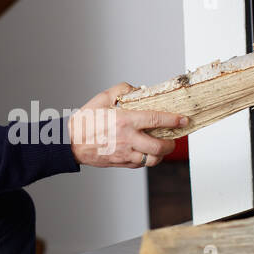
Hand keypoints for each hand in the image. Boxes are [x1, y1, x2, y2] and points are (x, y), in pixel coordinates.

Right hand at [69, 83, 187, 167]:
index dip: (173, 120)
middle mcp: (127, 138)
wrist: (70, 144)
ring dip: (162, 154)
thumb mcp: (101, 98)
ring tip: (162, 147)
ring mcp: (125, 153)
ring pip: (152, 159)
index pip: (156, 120)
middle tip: (173, 138)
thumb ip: (122, 90)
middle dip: (171, 143)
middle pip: (159, 146)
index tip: (183, 120)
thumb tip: (138, 90)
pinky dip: (148, 159)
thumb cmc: (85, 121)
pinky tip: (147, 152)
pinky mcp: (121, 163)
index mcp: (124, 120)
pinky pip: (141, 164)